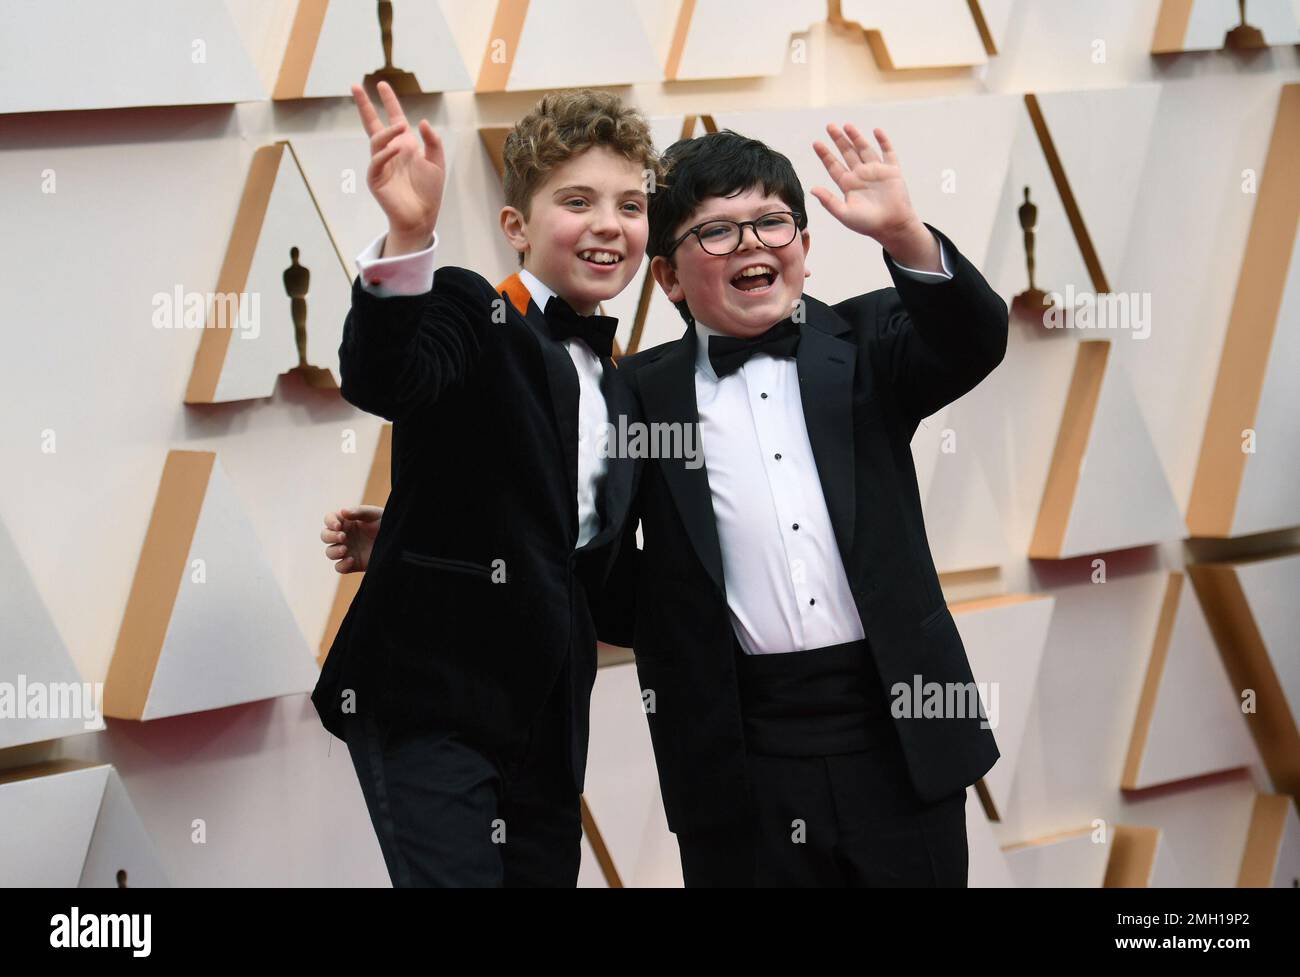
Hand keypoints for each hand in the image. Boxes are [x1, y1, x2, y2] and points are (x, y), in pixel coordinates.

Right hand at [321, 505, 382, 573]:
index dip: (330, 522)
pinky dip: (342, 565)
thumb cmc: (385, 524)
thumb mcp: (374, 514)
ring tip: (345, 549)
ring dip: (334, 551)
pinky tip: (351, 560)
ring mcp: (347, 550)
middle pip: (325, 536)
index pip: (329, 519)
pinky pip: (339, 567)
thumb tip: (342, 511)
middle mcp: (344, 536)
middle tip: (343, 536)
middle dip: (330, 536)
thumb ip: (358, 512)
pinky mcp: (353, 564)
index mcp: (346, 522)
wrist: (398, 542)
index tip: (338, 525)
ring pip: (330, 552)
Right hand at [351, 81, 445, 245]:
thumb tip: (422, 122)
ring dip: (387, 132)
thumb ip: (433, 141)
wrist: (423, 216)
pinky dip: (385, 153)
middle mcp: (390, 151)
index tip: (382, 85)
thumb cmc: (429, 191)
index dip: (388, 101)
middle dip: (364, 105)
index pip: (393, 118)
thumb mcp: (436, 162)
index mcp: (404, 145)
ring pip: (376, 141)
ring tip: (400, 127)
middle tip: (355, 86)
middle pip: (373, 124)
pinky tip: (396, 149)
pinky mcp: (376, 179)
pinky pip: (377, 162)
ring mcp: (381, 164)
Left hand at [809, 123, 919, 244]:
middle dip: (838, 140)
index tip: (816, 143)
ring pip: (864, 149)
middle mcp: (860, 175)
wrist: (892, 227)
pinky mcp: (892, 171)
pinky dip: (883, 141)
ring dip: (856, 137)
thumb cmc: (867, 224)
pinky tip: (876, 131)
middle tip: (829, 126)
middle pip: (847, 153)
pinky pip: (888, 152)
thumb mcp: (844, 214)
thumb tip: (812, 189)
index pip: (833, 166)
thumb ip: (828, 201)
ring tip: (847, 125)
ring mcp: (876, 171)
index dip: (825, 154)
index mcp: (848, 185)